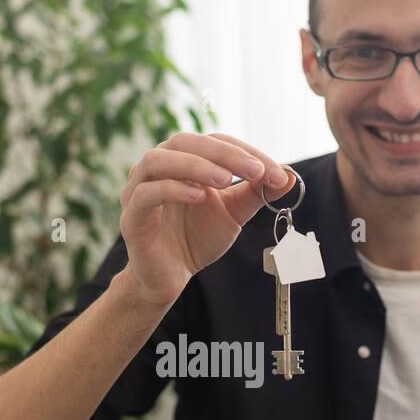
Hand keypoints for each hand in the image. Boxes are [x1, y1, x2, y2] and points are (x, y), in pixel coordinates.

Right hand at [118, 132, 295, 307]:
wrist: (169, 277)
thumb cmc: (196, 239)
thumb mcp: (233, 213)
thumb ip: (255, 193)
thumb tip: (288, 176)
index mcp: (182, 160)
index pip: (213, 142)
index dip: (245, 152)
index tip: (275, 172)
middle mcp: (157, 166)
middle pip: (185, 142)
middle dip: (223, 154)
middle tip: (255, 170)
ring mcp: (139, 188)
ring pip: (159, 160)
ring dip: (195, 166)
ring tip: (224, 180)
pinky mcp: (132, 214)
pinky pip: (148, 193)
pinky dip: (173, 190)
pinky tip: (199, 197)